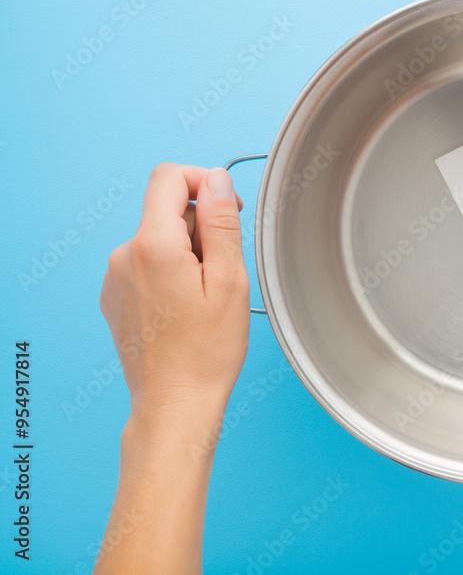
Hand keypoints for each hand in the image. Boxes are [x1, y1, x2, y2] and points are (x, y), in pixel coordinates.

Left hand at [100, 163, 249, 424]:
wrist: (175, 403)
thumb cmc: (207, 351)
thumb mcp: (229, 280)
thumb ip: (221, 222)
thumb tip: (217, 180)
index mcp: (153, 246)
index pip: (168, 178)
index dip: (204, 181)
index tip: (227, 210)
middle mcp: (124, 256)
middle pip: (167, 211)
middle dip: (201, 227)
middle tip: (224, 271)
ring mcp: (115, 277)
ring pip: (158, 239)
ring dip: (187, 253)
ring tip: (205, 297)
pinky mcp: (115, 296)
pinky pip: (146, 264)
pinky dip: (170, 273)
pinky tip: (186, 308)